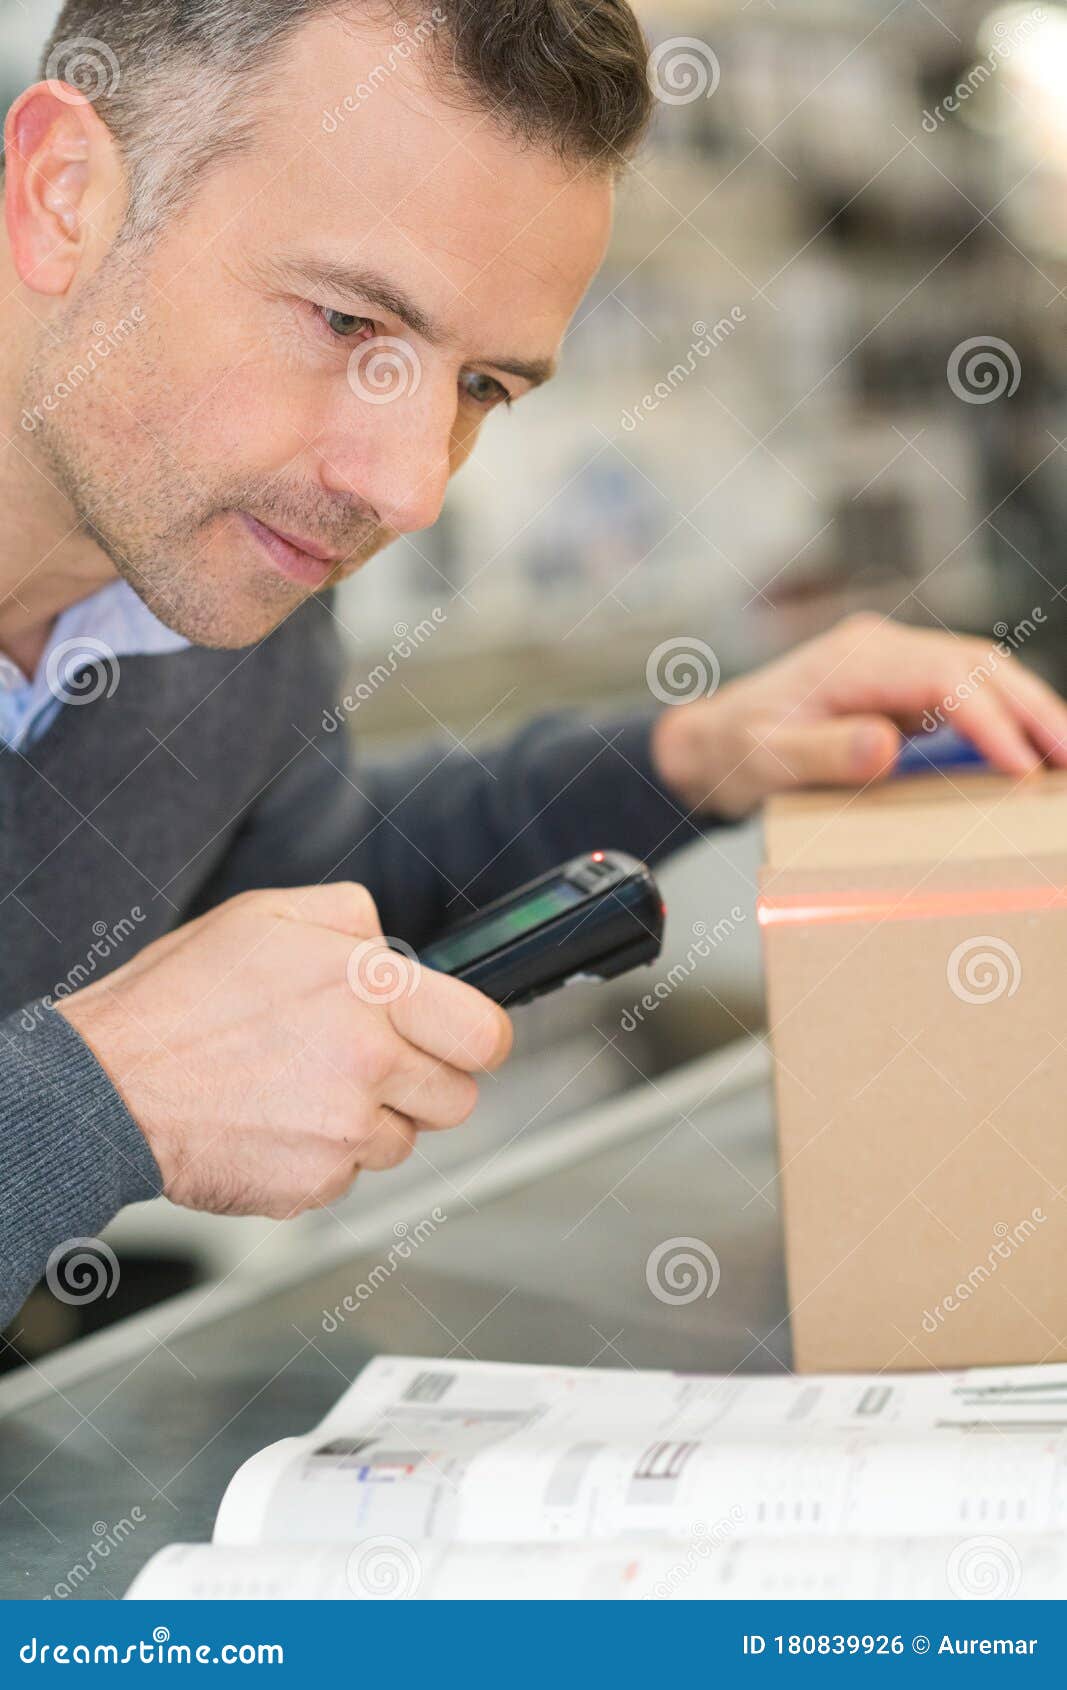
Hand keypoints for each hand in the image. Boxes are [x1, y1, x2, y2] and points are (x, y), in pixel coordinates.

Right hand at [57, 883, 511, 1217]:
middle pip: (456, 1098)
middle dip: (422, 1082)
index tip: (462, 1042)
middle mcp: (368, 1063)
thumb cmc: (178, 1001)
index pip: (483, 1034)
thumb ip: (351, 917)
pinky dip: (321, 1157)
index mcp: (370, 990)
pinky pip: (349, 1176)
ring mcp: (344, 1131)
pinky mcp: (314, 1185)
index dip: (475, 1039)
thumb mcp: (266, 916)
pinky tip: (274, 1122)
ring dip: (368, 1121)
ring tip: (300, 1088)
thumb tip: (394, 944)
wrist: (105, 1087)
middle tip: (367, 1065)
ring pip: (402, 1141)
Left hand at [651, 614, 1066, 818]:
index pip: (943, 678)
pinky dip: (1005, 717)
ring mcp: (894, 665)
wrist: (710, 743)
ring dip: (1029, 710)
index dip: (989, 721)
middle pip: (978, 664)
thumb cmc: (734, 750)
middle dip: (1032, 709)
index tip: (1021, 766)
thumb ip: (824, 753)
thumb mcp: (767, 758)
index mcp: (852, 660)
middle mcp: (881, 650)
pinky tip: (1032, 750)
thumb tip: (886, 746)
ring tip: (1065, 757)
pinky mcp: (901, 687)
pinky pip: (967, 693)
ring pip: (982, 673)